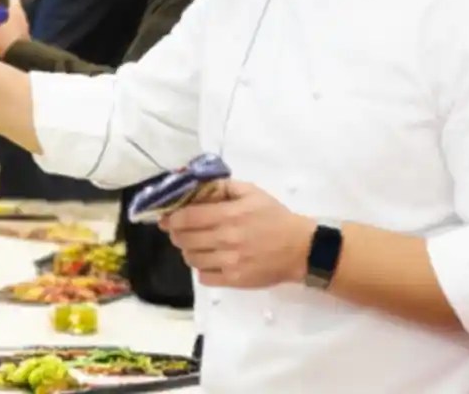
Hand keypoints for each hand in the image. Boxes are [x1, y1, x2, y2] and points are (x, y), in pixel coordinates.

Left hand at [160, 180, 315, 288]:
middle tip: (180, 231)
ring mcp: (229, 263)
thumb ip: (223, 187)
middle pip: (183, 239)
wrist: (300, 248)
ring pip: (191, 258)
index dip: (171, 218)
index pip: (186, 218)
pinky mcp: (234, 280)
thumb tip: (196, 187)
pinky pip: (204, 277)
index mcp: (228, 215)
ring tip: (197, 245)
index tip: (168, 218)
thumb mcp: (251, 192)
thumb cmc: (274, 217)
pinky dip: (202, 269)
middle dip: (176, 234)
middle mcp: (225, 240)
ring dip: (189, 250)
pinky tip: (210, 260)